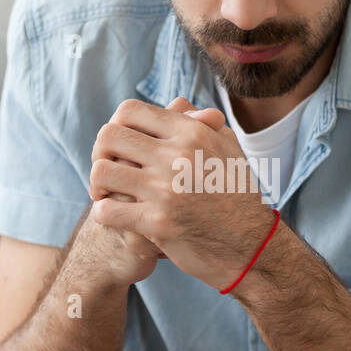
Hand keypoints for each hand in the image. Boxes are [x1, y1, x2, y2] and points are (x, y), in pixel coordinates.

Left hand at [78, 97, 219, 286]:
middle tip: (108, 171)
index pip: (129, 110)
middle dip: (100, 153)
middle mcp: (178, 156)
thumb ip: (202, 124)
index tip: (120, 147)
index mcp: (192, 132)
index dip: (116, 126)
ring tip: (107, 195)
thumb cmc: (238, 197)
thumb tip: (178, 103)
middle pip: (109, 136)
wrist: (252, 246)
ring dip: (98, 185)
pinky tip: (115, 217)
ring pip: (102, 172)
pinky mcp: (158, 223)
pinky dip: (104, 213)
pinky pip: (107, 210)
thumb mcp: (228, 150)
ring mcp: (167, 190)